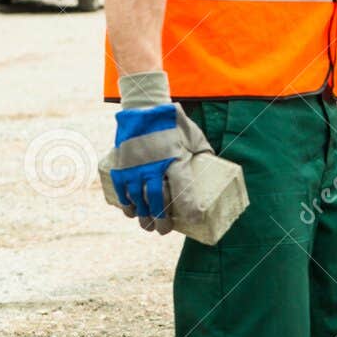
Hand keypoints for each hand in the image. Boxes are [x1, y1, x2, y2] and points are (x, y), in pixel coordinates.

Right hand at [109, 81, 214, 234]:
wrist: (145, 107)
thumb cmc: (174, 123)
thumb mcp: (195, 137)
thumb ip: (204, 156)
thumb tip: (214, 173)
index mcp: (174, 159)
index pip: (182, 191)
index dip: (189, 209)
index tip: (194, 220)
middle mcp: (153, 166)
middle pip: (157, 201)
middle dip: (161, 220)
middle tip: (164, 229)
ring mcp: (135, 166)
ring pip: (138, 199)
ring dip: (143, 216)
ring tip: (148, 225)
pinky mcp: (122, 164)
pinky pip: (121, 189)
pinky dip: (126, 204)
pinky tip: (131, 212)